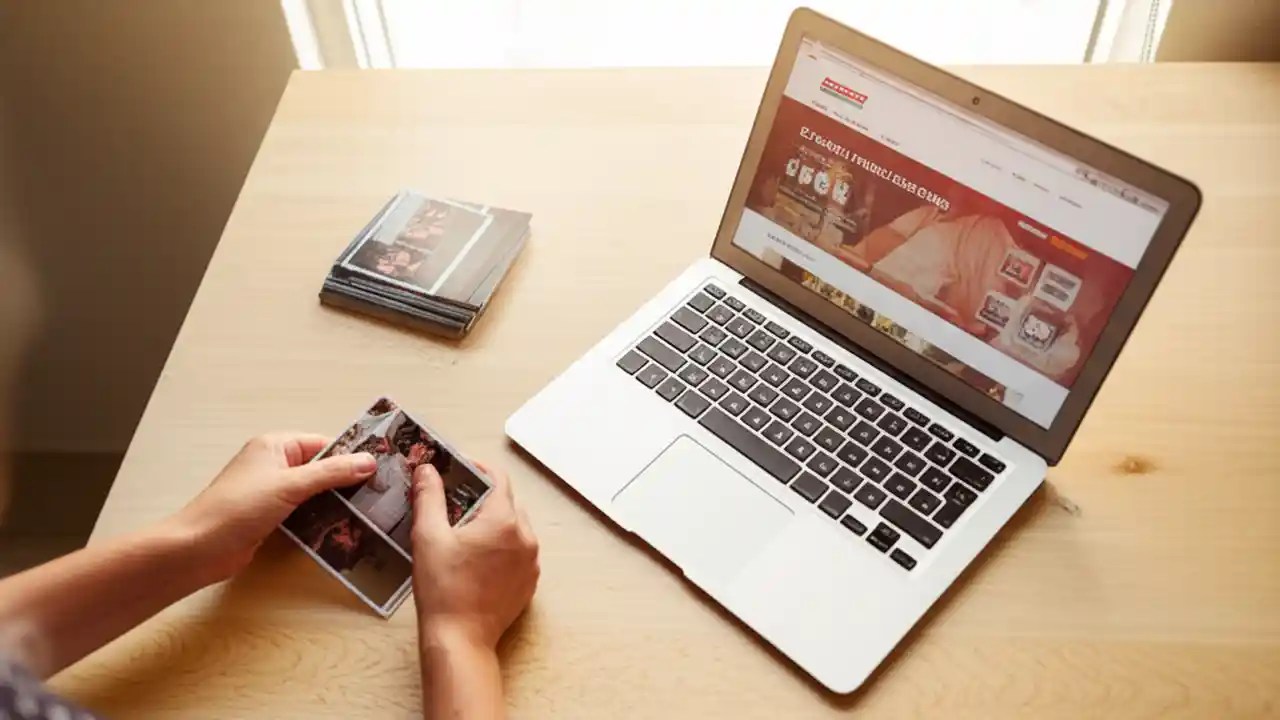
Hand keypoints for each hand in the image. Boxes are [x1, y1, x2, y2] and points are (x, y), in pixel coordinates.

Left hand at [167, 433, 375, 582]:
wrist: (198, 549)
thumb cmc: (239, 508)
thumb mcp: (290, 485)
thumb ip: (331, 473)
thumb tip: (370, 461)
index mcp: (276, 446)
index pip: (324, 444)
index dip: (351, 456)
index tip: (381, 469)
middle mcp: (275, 465)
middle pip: (322, 468)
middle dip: (347, 481)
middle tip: (381, 494)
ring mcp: (272, 492)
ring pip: (315, 492)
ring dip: (336, 502)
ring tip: (369, 512)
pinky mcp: (271, 517)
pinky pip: (305, 512)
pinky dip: (321, 518)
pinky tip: (343, 528)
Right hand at [410, 461, 539, 651]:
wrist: (460, 639)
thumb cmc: (443, 589)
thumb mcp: (428, 537)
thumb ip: (428, 497)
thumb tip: (427, 469)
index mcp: (504, 521)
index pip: (498, 478)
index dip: (477, 468)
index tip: (458, 469)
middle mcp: (525, 537)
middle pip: (507, 502)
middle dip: (482, 497)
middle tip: (454, 503)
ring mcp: (531, 562)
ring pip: (515, 527)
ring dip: (493, 523)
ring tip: (464, 532)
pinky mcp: (529, 582)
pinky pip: (519, 552)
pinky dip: (502, 547)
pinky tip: (477, 558)